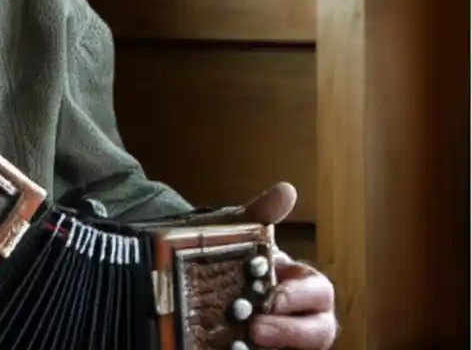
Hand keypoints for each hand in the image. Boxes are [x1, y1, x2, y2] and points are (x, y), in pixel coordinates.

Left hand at [241, 183, 336, 348]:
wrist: (204, 275)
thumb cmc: (238, 253)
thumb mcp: (243, 230)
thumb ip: (262, 214)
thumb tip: (285, 190)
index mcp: (306, 284)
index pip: (320, 293)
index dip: (299, 297)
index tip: (272, 297)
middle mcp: (304, 316)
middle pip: (318, 332)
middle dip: (290, 332)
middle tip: (255, 329)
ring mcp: (286, 338)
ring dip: (274, 349)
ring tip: (239, 346)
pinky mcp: (267, 349)